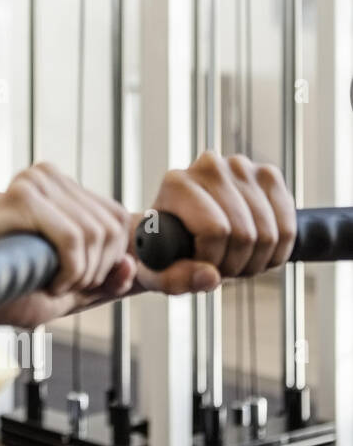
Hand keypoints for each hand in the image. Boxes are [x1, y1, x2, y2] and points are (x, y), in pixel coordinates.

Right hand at [0, 161, 136, 327]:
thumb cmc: (13, 286)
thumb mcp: (73, 286)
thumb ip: (107, 278)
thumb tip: (132, 266)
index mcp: (61, 186)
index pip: (117, 217)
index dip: (109, 260)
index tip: (79, 281)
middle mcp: (47, 175)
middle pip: (111, 227)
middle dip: (96, 270)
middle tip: (64, 286)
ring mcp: (34, 181)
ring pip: (95, 233)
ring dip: (82, 274)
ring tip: (53, 283)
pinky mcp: (22, 196)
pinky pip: (73, 239)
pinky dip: (70, 271)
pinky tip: (50, 282)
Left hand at [139, 151, 296, 293]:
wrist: (181, 226)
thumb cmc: (164, 249)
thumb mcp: (157, 272)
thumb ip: (174, 279)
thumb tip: (211, 276)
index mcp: (176, 183)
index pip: (215, 230)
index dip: (214, 260)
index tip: (202, 266)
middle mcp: (210, 166)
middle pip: (244, 234)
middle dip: (235, 264)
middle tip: (221, 268)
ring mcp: (242, 167)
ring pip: (269, 234)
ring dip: (255, 261)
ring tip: (234, 260)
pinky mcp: (268, 175)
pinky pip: (288, 228)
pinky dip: (276, 252)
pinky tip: (254, 252)